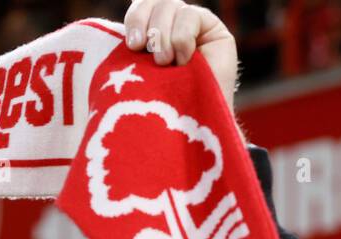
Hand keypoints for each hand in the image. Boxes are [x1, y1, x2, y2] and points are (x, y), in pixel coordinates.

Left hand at [123, 0, 238, 112]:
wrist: (190, 125)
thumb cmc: (159, 104)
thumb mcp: (139, 72)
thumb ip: (135, 46)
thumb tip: (126, 25)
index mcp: (152, 33)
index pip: (142, 5)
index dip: (136, 17)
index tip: (132, 44)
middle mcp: (173, 26)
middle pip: (156, 1)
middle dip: (147, 25)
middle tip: (142, 49)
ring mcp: (194, 27)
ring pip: (172, 5)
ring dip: (163, 35)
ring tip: (164, 63)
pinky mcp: (214, 30)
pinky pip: (191, 15)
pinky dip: (182, 38)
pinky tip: (184, 60)